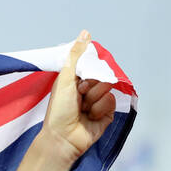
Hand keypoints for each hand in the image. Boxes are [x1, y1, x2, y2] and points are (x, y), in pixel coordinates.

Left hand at [41, 30, 116, 163]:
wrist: (63, 138)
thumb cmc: (59, 110)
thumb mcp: (65, 79)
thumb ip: (76, 55)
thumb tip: (85, 33)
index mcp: (77, 80)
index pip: (93, 65)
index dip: (88, 71)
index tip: (79, 80)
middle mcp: (88, 89)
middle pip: (102, 75)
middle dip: (90, 86)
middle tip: (79, 96)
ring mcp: (98, 101)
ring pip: (107, 88)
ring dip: (94, 99)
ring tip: (83, 109)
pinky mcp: (107, 113)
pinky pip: (111, 101)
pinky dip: (100, 109)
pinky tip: (90, 117)